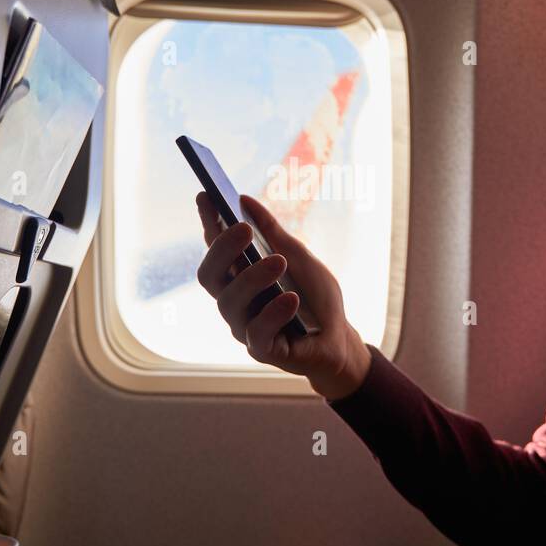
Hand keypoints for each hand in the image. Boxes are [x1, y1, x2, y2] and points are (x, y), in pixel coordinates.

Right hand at [194, 191, 370, 400]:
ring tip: (278, 262)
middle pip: (210, 275)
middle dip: (222, 249)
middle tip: (242, 228)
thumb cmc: (316, 297)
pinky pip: (257, 332)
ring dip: (253, 279)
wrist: (340, 337)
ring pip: (230, 303)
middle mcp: (234, 300)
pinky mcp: (262, 350)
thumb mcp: (299, 257)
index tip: (205, 196)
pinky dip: (273, 313)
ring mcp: (244, 326)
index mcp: (239, 276)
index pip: (215, 248)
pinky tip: (291, 298)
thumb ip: (272, 233)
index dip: (207, 223)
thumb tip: (244, 200)